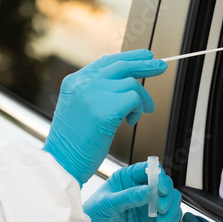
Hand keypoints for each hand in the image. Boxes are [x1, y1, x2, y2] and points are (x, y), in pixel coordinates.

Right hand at [43, 50, 166, 185]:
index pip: (107, 62)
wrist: (61, 164)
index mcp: (74, 82)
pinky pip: (134, 99)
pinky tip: (130, 121)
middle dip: (145, 65)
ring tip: (136, 115)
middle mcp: (83, 83)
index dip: (129, 57)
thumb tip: (126, 82)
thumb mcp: (79, 108)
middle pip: (122, 66)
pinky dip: (138, 110)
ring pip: (131, 84)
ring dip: (141, 100)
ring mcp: (93, 95)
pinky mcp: (105, 109)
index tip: (146, 56)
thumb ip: (97, 92)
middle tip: (161, 66)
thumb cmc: (72, 143)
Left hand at [66, 161, 182, 221]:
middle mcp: (139, 191)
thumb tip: (147, 191)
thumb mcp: (106, 204)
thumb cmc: (91, 220)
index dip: (158, 177)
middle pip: (164, 185)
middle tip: (161, 206)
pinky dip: (170, 220)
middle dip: (167, 195)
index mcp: (126, 180)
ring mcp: (146, 207)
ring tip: (161, 218)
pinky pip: (170, 217)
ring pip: (171, 200)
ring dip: (171, 208)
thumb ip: (127, 196)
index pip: (149, 170)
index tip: (160, 188)